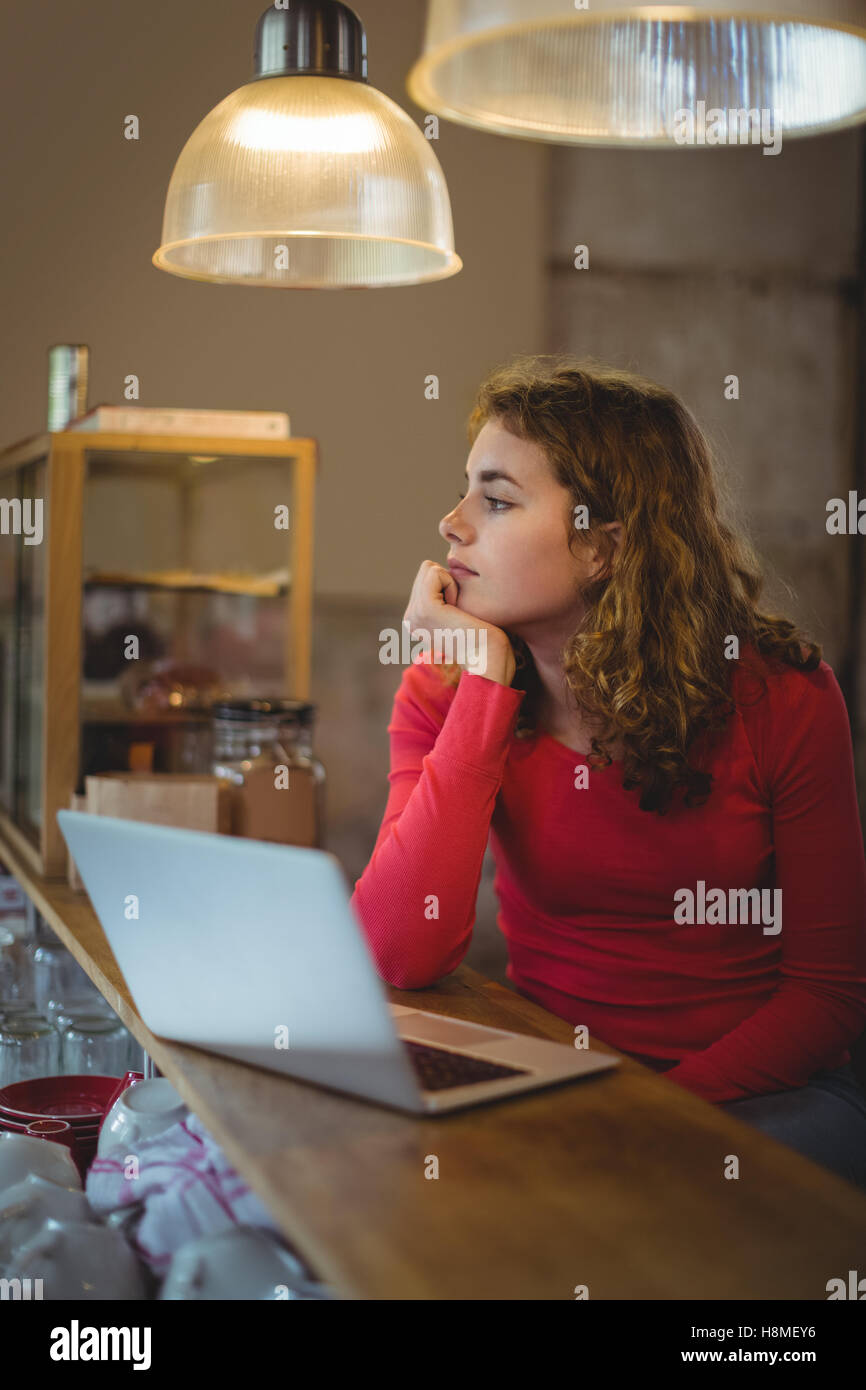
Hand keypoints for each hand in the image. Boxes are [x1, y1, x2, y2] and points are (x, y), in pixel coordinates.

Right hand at [402, 561, 515, 684]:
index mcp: (415, 619)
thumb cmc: (484, 638)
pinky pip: (435, 572)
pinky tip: (458, 609)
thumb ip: (445, 596)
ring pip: (429, 569)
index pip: (426, 576)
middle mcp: (410, 618)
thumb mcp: (458, 613)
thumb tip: (440, 573)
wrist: (489, 659)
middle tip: (460, 613)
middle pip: (426, 569)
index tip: (459, 614)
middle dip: (448, 583)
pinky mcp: (425, 608)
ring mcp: (414, 614)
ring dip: (451, 585)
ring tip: (459, 613)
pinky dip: (452, 584)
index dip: (449, 586)